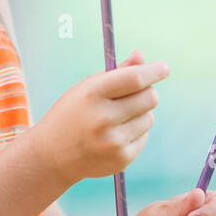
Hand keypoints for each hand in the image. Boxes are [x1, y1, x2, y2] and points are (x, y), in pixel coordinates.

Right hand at [28, 49, 168, 187]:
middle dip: (147, 92)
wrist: (51, 156)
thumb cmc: (72, 114)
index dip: (153, 71)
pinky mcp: (121, 159)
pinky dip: (136, 132)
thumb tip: (142, 56)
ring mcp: (113, 141)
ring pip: (149, 117)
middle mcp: (103, 118)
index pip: (134, 79)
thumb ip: (117, 72)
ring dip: (140, 114)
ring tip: (117, 118)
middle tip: (134, 94)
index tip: (164, 68)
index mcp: (93, 94)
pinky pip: (144, 136)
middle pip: (149, 97)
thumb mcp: (87, 88)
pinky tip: (115, 135)